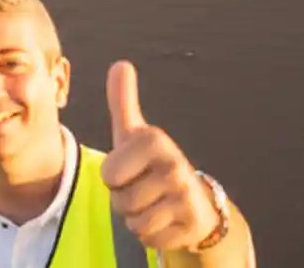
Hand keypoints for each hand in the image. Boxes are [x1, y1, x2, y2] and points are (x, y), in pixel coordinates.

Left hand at [101, 61, 218, 252]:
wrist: (194, 201)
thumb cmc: (151, 164)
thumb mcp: (134, 134)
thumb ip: (123, 101)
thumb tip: (120, 64)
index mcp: (154, 139)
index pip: (109, 174)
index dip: (115, 177)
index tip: (132, 168)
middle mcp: (174, 164)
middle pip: (120, 201)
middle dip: (124, 201)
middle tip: (143, 188)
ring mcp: (186, 195)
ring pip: (135, 222)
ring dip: (138, 218)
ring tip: (154, 203)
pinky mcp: (192, 224)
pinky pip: (150, 238)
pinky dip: (153, 235)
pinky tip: (166, 220)